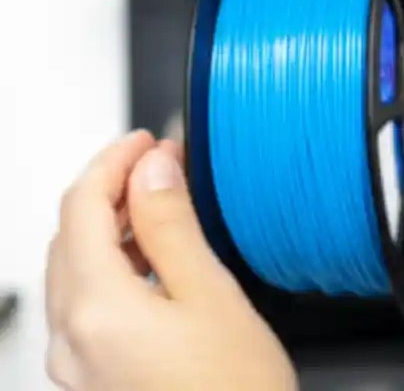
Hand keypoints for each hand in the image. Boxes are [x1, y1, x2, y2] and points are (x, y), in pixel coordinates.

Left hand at [45, 131, 295, 390]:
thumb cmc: (234, 390)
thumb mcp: (211, 294)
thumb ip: (172, 225)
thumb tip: (151, 169)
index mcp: (94, 307)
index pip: (81, 205)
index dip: (112, 160)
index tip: (145, 139)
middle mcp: (70, 338)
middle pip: (67, 238)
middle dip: (107, 190)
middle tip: (156, 163)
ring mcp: (75, 365)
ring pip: (72, 273)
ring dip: (107, 229)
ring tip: (159, 206)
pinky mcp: (91, 381)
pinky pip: (84, 308)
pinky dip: (109, 269)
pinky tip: (149, 266)